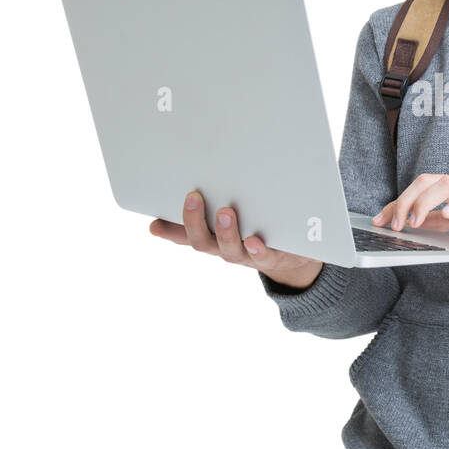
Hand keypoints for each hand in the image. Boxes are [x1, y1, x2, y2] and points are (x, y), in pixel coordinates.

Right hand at [150, 190, 323, 290]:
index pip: (186, 235)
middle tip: (193, 197)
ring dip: (226, 233)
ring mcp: (249, 255)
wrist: (295, 257)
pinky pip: (264, 256)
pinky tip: (255, 240)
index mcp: (215, 238)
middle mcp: (227, 249)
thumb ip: (214, 208)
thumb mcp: (235, 220)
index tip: (153, 222)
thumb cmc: (258, 230)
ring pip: (231, 250)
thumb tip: (185, 191)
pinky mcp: (274, 257)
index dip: (169, 230)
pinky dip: (258, 249)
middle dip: (196, 220)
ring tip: (225, 212)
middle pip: (204, 242)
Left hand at [370, 172, 448, 242]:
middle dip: (405, 202)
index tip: (379, 220)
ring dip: (425, 203)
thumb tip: (415, 225)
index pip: (417, 189)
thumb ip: (439, 220)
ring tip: (415, 222)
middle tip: (394, 225)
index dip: (396, 203)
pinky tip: (448, 213)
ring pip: (444, 184)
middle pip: (425, 182)